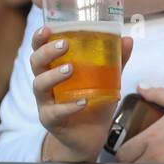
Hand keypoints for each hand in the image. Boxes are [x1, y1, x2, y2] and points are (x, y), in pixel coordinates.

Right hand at [31, 24, 132, 162]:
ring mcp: (46, 103)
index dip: (40, 38)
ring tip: (70, 68)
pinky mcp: (51, 121)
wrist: (90, 136)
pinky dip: (68, 106)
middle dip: (46, 52)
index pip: (41, 49)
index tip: (47, 28)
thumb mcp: (107, 80)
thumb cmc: (94, 102)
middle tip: (63, 44)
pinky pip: (54, 112)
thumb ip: (116, 61)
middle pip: (36, 63)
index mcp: (55, 68)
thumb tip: (127, 39)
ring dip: (54, 75)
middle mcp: (46, 83)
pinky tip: (82, 102)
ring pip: (39, 85)